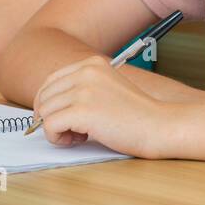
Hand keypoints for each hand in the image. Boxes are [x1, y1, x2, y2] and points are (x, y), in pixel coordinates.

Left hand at [32, 56, 176, 157]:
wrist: (160, 126)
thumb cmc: (137, 116)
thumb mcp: (107, 90)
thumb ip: (81, 90)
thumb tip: (46, 106)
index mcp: (91, 64)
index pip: (51, 81)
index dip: (49, 104)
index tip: (60, 119)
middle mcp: (85, 72)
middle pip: (44, 97)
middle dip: (51, 117)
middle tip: (72, 131)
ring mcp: (83, 90)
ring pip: (44, 112)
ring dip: (56, 129)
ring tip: (79, 136)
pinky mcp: (82, 111)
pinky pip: (49, 126)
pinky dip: (57, 138)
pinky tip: (78, 140)